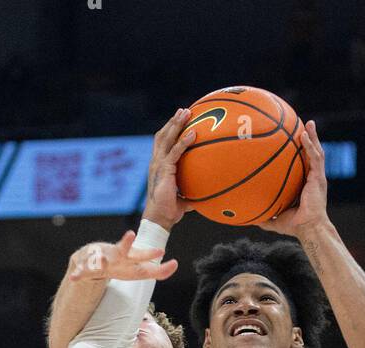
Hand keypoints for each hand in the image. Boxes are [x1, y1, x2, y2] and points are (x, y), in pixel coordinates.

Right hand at [68, 231, 176, 283]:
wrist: (93, 260)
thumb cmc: (119, 264)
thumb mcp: (138, 269)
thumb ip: (157, 270)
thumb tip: (175, 265)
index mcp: (128, 259)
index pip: (141, 257)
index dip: (150, 255)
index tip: (162, 252)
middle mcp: (115, 257)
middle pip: (121, 251)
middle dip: (126, 245)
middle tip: (130, 235)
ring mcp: (100, 261)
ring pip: (100, 260)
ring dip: (99, 260)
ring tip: (99, 262)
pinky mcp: (88, 267)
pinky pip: (82, 272)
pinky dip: (78, 274)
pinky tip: (74, 278)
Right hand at [145, 107, 197, 229]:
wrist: (160, 219)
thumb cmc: (170, 211)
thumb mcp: (184, 198)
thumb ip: (193, 192)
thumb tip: (208, 195)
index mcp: (159, 166)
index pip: (163, 143)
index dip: (170, 130)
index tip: (180, 120)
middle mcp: (156, 162)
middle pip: (163, 135)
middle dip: (173, 121)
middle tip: (184, 110)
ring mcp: (159, 164)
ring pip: (167, 138)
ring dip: (177, 124)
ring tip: (186, 112)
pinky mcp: (164, 169)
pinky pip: (175, 152)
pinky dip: (184, 141)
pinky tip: (193, 133)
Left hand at [257, 119, 324, 236]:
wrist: (308, 229)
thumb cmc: (295, 226)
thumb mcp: (275, 219)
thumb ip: (265, 217)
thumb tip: (249, 219)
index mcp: (306, 185)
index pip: (304, 165)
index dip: (301, 152)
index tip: (295, 141)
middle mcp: (313, 178)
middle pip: (311, 154)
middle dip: (309, 139)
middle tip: (304, 125)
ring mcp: (317, 177)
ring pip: (316, 152)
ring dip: (313, 137)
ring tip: (308, 123)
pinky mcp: (319, 178)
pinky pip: (315, 158)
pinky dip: (310, 145)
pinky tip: (304, 135)